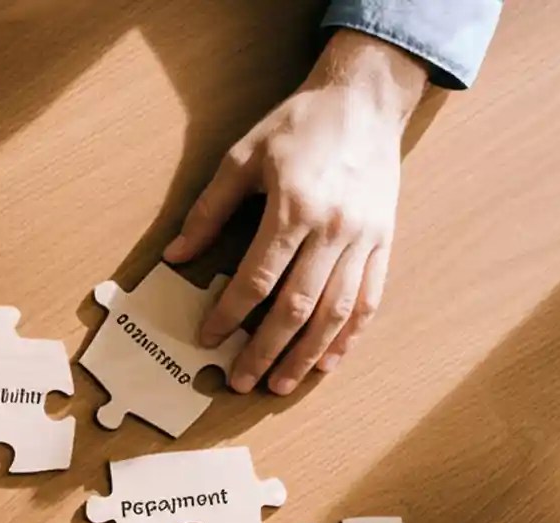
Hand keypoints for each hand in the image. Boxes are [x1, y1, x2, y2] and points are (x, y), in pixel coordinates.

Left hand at [164, 30, 427, 394]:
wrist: (363, 101)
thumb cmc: (297, 126)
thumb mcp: (242, 157)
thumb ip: (208, 210)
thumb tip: (176, 256)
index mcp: (293, 208)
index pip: (257, 278)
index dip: (229, 314)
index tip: (208, 338)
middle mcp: (333, 230)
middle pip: (297, 307)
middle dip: (265, 350)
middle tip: (241, 381)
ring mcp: (364, 240)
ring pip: (335, 313)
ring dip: (306, 355)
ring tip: (281, 384)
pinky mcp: (384, 243)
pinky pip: (368, 300)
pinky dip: (348, 335)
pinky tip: (329, 361)